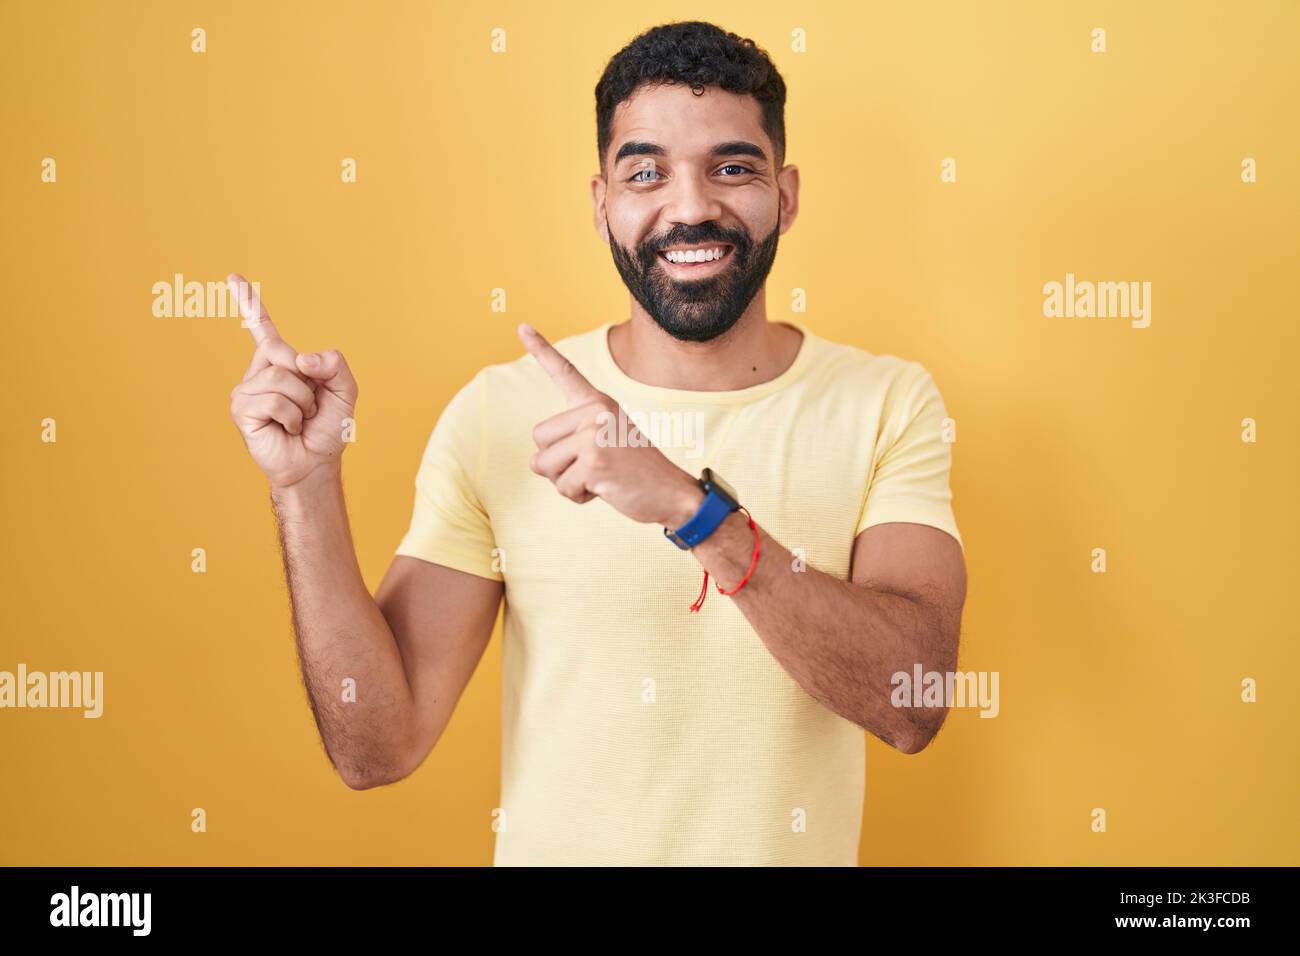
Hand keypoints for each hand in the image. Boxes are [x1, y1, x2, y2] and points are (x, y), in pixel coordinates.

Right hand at [227, 273, 357, 490]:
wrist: (315, 464)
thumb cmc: (328, 428)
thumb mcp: (345, 391)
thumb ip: (335, 365)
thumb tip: (301, 360)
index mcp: (281, 363)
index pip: (262, 328)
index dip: (248, 302)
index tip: (233, 276)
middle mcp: (260, 372)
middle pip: (284, 354)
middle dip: (308, 382)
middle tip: (309, 407)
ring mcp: (247, 390)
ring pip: (282, 379)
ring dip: (302, 403)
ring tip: (298, 420)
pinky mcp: (241, 410)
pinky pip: (275, 401)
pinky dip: (291, 417)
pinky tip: (286, 429)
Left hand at [518, 324, 703, 526]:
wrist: (672, 492)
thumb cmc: (634, 470)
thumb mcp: (606, 440)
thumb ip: (572, 440)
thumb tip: (534, 463)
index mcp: (598, 401)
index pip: (564, 372)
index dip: (541, 349)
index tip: (522, 327)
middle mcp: (595, 411)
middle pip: (539, 438)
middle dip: (557, 461)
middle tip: (594, 464)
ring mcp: (594, 434)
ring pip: (544, 465)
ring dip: (566, 480)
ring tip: (599, 476)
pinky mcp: (594, 461)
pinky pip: (562, 486)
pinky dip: (578, 496)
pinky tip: (604, 489)